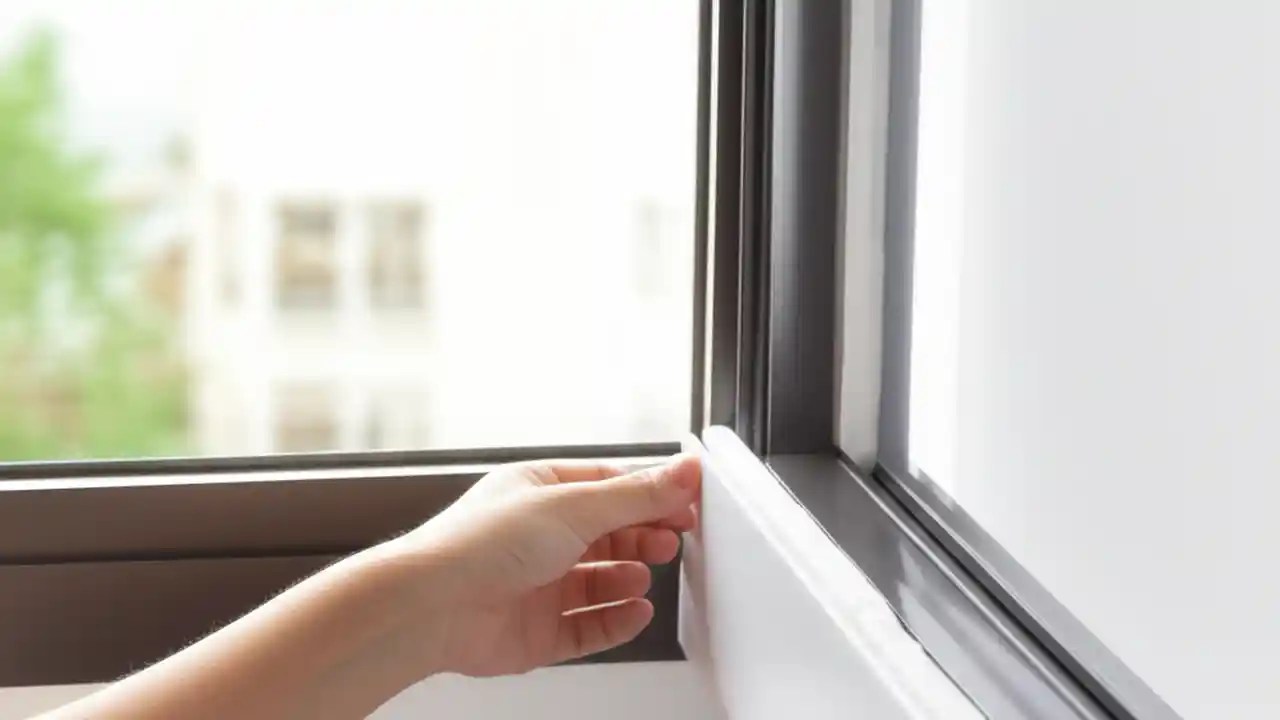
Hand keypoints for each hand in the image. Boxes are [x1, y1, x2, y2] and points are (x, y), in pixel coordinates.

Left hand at [395, 454, 700, 676]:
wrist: (432, 606)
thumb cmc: (480, 544)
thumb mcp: (574, 505)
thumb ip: (637, 495)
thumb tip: (684, 471)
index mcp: (539, 490)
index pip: (608, 486)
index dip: (650, 494)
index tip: (687, 501)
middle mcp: (536, 536)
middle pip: (607, 534)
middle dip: (643, 536)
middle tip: (673, 539)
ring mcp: (536, 585)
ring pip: (599, 582)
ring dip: (628, 577)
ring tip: (644, 575)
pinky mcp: (535, 631)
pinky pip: (587, 627)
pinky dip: (615, 621)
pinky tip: (636, 612)